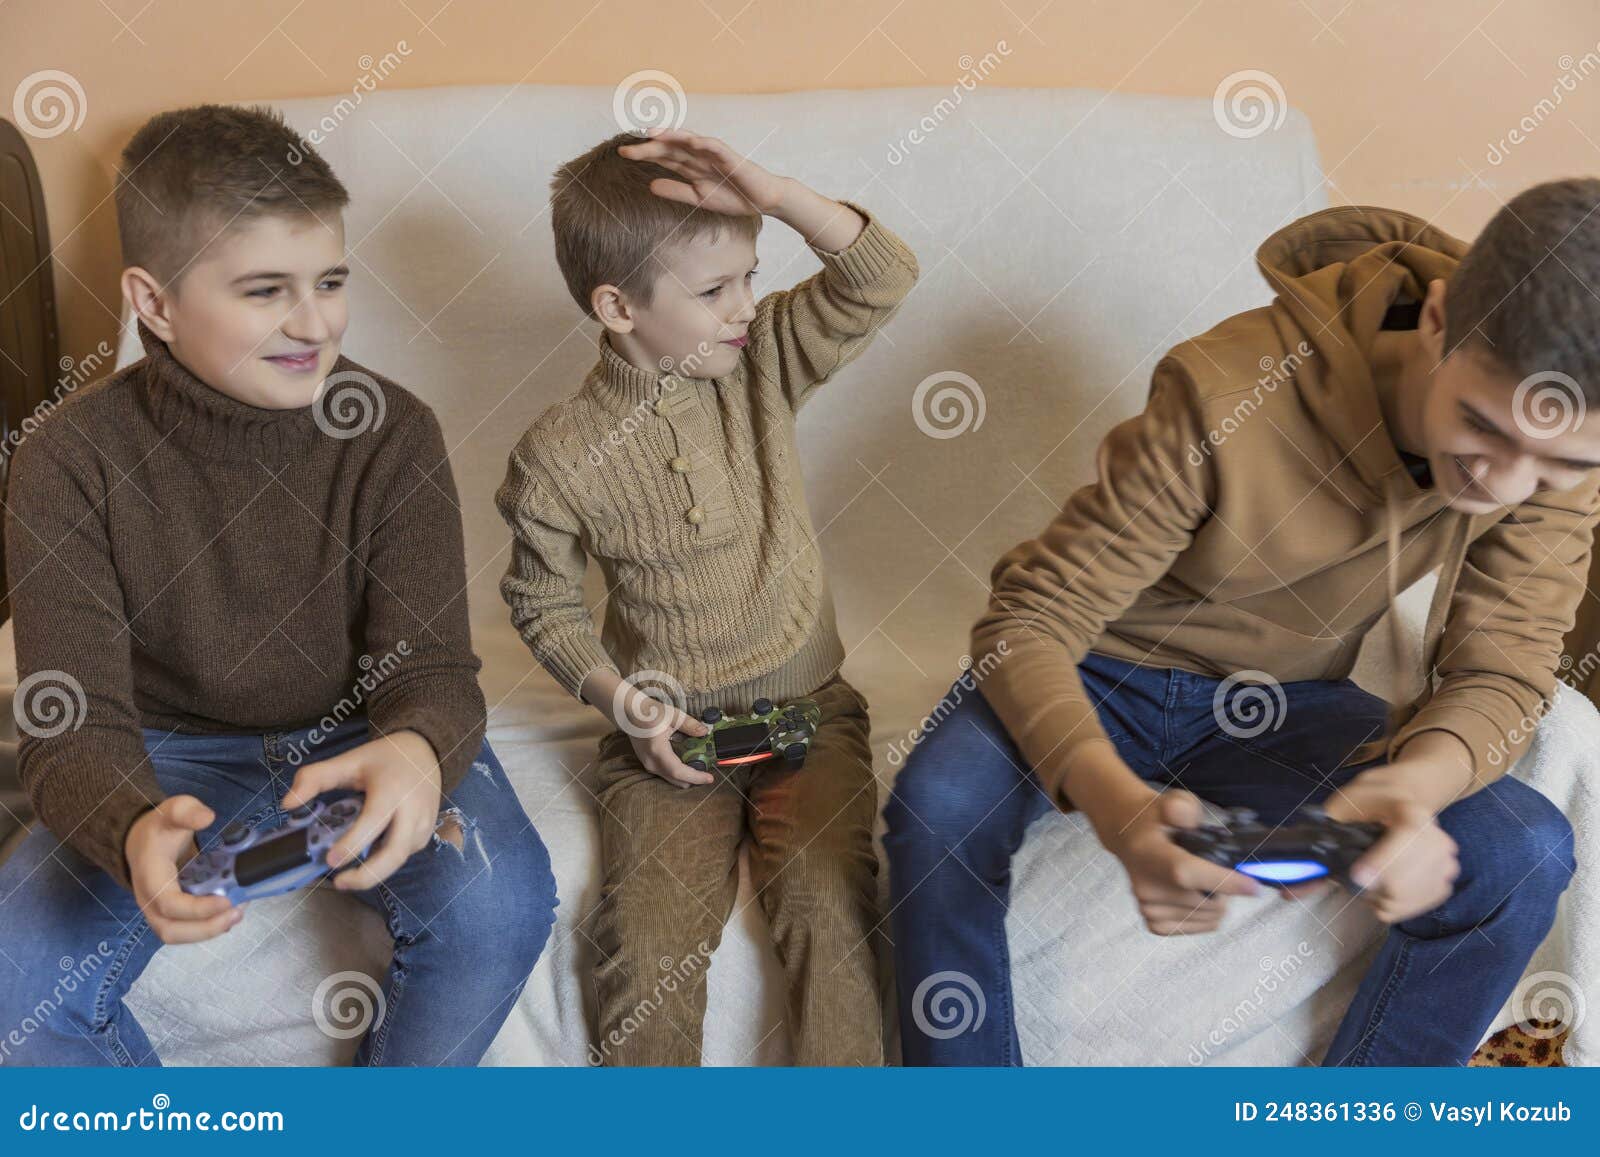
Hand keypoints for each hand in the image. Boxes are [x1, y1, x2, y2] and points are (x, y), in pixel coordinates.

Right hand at [125, 796, 244, 942]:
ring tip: (237, 914)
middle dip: (205, 928)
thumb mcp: (171, 811)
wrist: (139, 840)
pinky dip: (206, 927)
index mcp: (150, 877)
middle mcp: (149, 900)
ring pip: (177, 935)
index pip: (170, 904)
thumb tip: (207, 817)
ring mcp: (156, 910)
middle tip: (236, 912)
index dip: (198, 909)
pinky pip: (184, 929)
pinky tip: (229, 913)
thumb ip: (186, 811)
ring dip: (208, 931)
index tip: (227, 900)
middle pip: (171, 930)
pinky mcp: (168, 913)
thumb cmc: (158, 828)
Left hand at [280, 729, 442, 890]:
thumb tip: (287, 806)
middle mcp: (413, 810)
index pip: (373, 823)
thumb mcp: (347, 761)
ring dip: (374, 870)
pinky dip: (384, 860)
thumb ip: (314, 778)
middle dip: (367, 876)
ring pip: (399, 859)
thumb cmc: (383, 758)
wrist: (425, 752)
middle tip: (339, 882)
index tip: (330, 861)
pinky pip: (403, 855)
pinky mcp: (427, 834)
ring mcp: (424, 825)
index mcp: (392, 790)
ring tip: (348, 869)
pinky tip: (369, 852)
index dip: (352, 845)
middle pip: (394, 854)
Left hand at [616, 128, 789, 216]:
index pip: (663, 156)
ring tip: (652, 133)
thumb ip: (676, 191)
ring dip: (671, 135)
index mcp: (691, 166)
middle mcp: (699, 156)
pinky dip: (702, 143)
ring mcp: (714, 154)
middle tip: (626, 147)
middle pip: (670, 146)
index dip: (643, 154)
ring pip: (689, 140)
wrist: (762, 200)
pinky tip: (689, 140)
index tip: (622, 153)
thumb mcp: (698, 198)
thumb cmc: (733, 196)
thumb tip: (650, 186)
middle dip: (649, 145)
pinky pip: (715, 147)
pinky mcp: (731, 157)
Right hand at [620, 687, 713, 787]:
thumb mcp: (672, 715)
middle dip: (692, 779)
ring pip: (669, 778)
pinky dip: (676, 772)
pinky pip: (664, 773)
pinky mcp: (646, 762)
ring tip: (699, 767)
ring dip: (684, 776)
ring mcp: (646, 763)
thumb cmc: (648, 711)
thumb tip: (705, 732)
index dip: (695, 777)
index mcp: (657, 751)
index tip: (709, 778)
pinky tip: (685, 763)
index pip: (678, 771)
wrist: (628, 711)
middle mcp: (650, 762)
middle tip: (707, 774)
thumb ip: (690, 725)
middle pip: (675, 780)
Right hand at [1103, 789, 1261, 934]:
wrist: (1128, 837)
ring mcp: (1148, 907)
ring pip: (1207, 917)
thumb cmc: (1155, 820)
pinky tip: (1198, 897)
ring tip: (1205, 881)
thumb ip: (1182, 807)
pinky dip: (1206, 915)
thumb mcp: (1169, 802)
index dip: (1222, 882)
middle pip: (1205, 901)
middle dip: (1226, 889)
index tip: (1253, 886)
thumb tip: (1188, 820)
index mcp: (1149, 853)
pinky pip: (1197, 927)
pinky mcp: (1154, 923)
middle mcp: (1146, 885)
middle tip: (1218, 869)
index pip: (1185, 873)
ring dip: (1217, 902)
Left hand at [1323, 777, 1458, 923]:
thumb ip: (1316, 849)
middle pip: (1406, 880)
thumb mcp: (1338, 811)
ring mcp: (1445, 860)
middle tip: (1355, 876)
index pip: (1406, 837)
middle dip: (1372, 887)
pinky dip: (1394, 905)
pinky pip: (1415, 907)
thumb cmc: (1367, 801)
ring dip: (1381, 897)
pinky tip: (1382, 889)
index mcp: (1410, 811)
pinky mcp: (1445, 879)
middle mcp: (1436, 836)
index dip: (1382, 861)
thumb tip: (1291, 891)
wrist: (1403, 794)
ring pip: (1408, 898)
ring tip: (1368, 879)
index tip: (1358, 877)